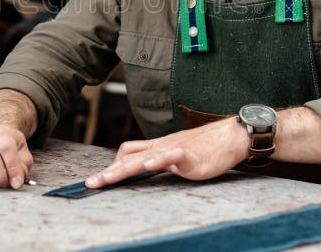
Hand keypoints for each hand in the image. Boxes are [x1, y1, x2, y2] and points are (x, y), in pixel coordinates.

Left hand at [85, 117, 248, 187]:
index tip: (98, 178)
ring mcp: (173, 149)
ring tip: (107, 179)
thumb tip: (144, 167)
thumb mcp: (176, 152)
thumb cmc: (205, 146)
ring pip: (143, 157)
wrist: (228, 137)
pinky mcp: (188, 155)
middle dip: (109, 171)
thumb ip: (160, 159)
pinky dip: (157, 160)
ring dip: (123, 169)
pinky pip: (170, 155)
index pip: (128, 152)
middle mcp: (161, 146)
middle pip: (128, 156)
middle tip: (92, 183)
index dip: (112, 164)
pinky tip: (148, 166)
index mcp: (157, 146)